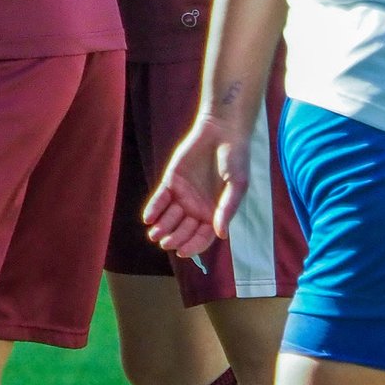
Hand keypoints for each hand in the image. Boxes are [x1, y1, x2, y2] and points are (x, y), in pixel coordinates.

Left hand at [143, 113, 252, 257]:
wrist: (222, 132)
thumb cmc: (235, 160)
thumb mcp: (236, 185)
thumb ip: (227, 209)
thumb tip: (221, 234)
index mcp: (215, 213)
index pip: (202, 237)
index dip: (193, 246)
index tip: (182, 252)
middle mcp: (198, 207)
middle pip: (184, 230)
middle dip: (174, 238)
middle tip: (165, 243)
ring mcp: (184, 195)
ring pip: (170, 217)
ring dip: (162, 227)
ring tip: (154, 234)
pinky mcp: (172, 181)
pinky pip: (160, 198)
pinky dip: (153, 208)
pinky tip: (148, 217)